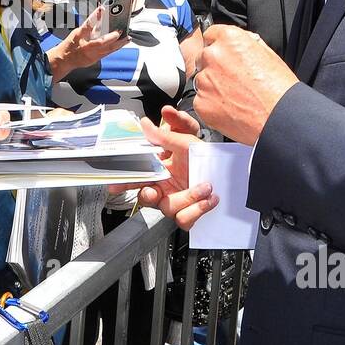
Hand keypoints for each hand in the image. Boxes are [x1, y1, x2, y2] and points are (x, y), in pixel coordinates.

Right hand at [48, 7, 125, 81]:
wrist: (64, 60)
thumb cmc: (70, 45)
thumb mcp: (78, 32)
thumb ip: (90, 23)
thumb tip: (100, 12)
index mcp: (85, 45)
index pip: (99, 40)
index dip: (110, 36)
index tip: (118, 31)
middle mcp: (91, 52)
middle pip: (108, 48)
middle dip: (119, 41)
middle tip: (127, 36)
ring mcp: (94, 58)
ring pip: (109, 51)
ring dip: (119, 45)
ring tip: (127, 39)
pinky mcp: (95, 60)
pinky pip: (106, 54)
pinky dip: (113, 48)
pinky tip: (118, 44)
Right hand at [136, 107, 218, 229]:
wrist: (229, 169)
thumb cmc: (204, 154)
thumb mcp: (186, 140)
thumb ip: (164, 134)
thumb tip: (145, 124)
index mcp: (159, 170)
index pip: (136, 177)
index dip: (124, 182)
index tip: (115, 185)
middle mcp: (165, 187)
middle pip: (146, 197)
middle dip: (147, 195)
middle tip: (154, 191)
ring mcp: (177, 201)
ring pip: (168, 208)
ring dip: (187, 198)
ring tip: (204, 186)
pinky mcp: (190, 214)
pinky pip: (184, 220)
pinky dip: (196, 210)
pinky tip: (208, 199)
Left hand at [194, 25, 297, 145]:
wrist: (279, 118)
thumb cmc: (279, 89)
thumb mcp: (267, 54)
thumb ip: (245, 44)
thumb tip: (236, 43)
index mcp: (229, 39)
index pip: (211, 35)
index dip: (218, 47)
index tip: (223, 56)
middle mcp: (212, 56)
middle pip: (204, 58)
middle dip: (214, 68)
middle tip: (233, 81)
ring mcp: (204, 80)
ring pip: (202, 80)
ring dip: (212, 87)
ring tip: (235, 97)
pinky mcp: (201, 103)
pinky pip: (201, 101)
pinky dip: (211, 105)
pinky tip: (230, 109)